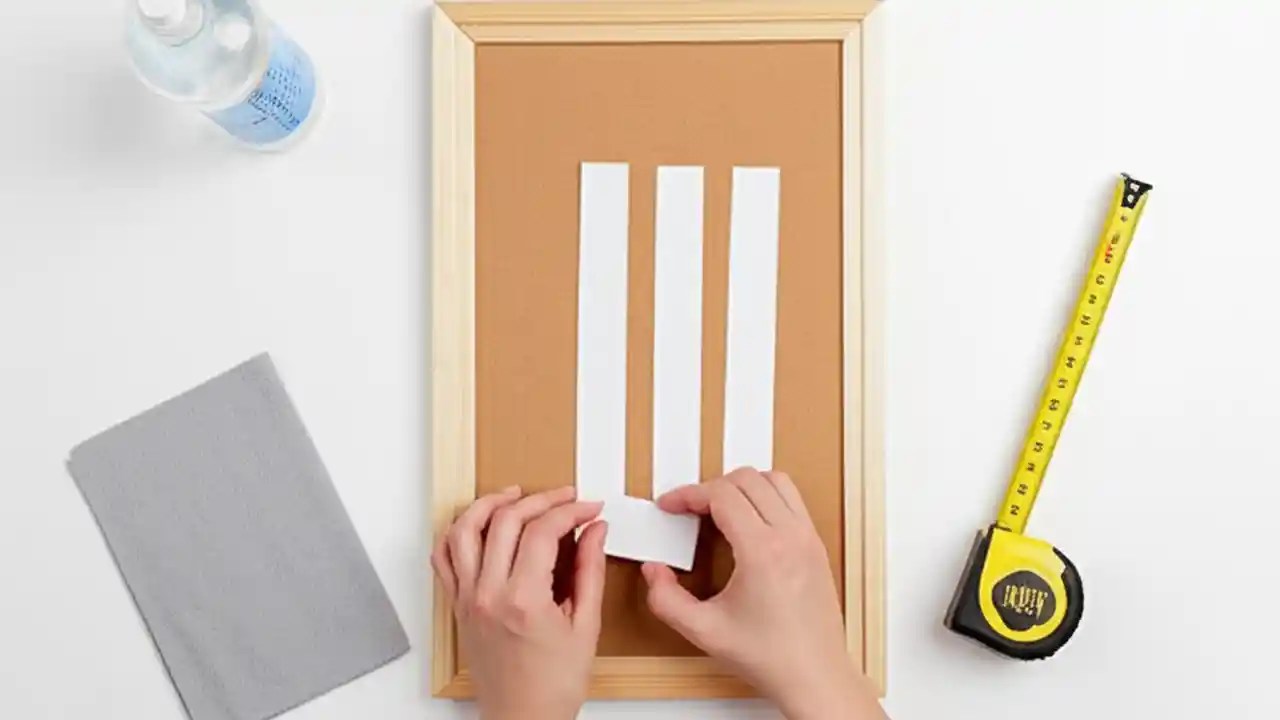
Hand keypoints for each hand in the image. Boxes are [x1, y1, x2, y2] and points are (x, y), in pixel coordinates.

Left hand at [432, 485, 606, 719]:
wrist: (523, 719)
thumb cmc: (553, 686)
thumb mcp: (586, 626)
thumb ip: (590, 570)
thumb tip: (596, 530)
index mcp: (524, 600)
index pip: (543, 531)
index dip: (570, 510)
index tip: (589, 508)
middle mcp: (489, 594)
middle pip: (507, 520)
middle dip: (541, 500)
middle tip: (566, 499)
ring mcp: (468, 598)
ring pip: (465, 529)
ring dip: (490, 503)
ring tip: (515, 495)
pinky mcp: (458, 606)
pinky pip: (444, 557)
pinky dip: (457, 532)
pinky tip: (479, 524)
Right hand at [640, 468, 885, 719]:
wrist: (814, 676)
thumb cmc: (770, 656)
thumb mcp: (704, 631)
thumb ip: (667, 600)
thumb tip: (653, 572)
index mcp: (763, 551)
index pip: (721, 494)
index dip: (688, 494)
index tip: (671, 506)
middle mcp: (790, 537)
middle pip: (746, 479)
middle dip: (711, 487)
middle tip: (689, 509)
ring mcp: (808, 538)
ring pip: (774, 480)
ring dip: (742, 486)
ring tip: (719, 509)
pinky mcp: (817, 546)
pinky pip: (792, 499)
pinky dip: (766, 497)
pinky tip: (749, 522)